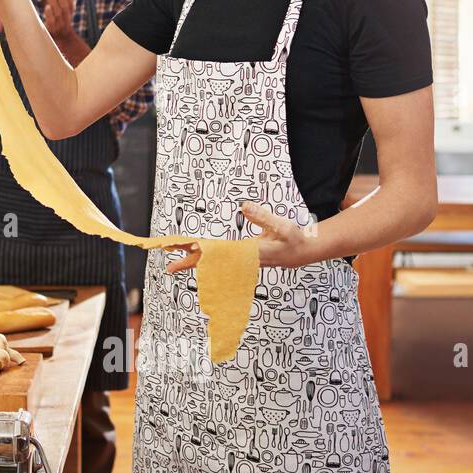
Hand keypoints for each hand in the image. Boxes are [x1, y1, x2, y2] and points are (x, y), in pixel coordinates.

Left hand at [43, 0, 78, 41]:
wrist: (61, 37)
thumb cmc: (64, 15)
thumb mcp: (70, 3)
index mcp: (71, 9)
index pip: (71, 1)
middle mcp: (66, 16)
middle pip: (65, 6)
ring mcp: (59, 24)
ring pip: (58, 14)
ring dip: (54, 4)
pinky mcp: (51, 30)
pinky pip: (52, 23)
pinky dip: (50, 15)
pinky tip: (47, 8)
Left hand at [165, 202, 313, 273]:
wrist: (303, 252)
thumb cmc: (294, 239)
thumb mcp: (282, 226)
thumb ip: (263, 217)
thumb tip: (244, 205)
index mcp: (251, 253)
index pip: (222, 253)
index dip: (205, 251)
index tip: (189, 249)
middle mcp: (243, 260)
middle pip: (212, 263)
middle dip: (190, 263)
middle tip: (169, 267)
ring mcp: (242, 261)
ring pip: (214, 263)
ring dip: (194, 261)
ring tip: (173, 263)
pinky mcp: (242, 259)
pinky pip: (220, 260)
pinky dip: (206, 259)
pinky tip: (194, 258)